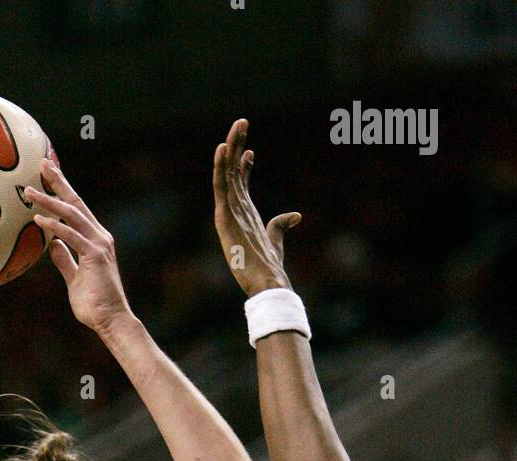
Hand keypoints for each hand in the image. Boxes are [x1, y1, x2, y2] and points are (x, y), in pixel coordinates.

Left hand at [24, 161, 132, 335]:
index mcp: (94, 239)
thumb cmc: (94, 304)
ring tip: (29, 191)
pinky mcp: (95, 256)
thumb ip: (64, 260)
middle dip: (58, 181)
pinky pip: (71, 235)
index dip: (62, 190)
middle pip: (76, 202)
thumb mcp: (73, 278)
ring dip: (50, 200)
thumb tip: (51, 244)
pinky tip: (38, 219)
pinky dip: (54, 225)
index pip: (76, 209)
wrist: (111, 321)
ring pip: (72, 214)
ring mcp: (98, 244)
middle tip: (42, 162)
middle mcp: (99, 236)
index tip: (47, 174)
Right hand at [213, 119, 299, 297]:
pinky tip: (222, 148)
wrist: (265, 281)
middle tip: (242, 122)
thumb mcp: (275, 239)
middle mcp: (234, 210)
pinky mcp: (224, 218)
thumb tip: (296, 214)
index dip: (244, 165)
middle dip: (237, 146)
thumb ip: (281, 224)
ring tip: (238, 125)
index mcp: (244, 214)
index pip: (242, 184)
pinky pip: (221, 187)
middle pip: (233, 171)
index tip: (250, 149)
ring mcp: (228, 213)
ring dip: (231, 147)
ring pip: (227, 173)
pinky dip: (220, 167)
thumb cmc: (267, 265)